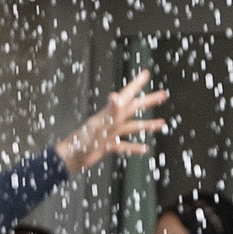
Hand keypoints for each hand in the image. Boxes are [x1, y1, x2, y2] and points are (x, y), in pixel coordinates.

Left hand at [53, 70, 167, 172]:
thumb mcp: (98, 126)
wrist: (68, 159)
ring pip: (132, 127)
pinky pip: (123, 146)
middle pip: (133, 109)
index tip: (146, 73)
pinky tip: (145, 149)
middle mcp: (111, 122)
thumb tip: (117, 96)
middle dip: (148, 101)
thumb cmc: (81, 143)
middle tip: (164, 94)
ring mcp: (109, 134)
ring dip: (147, 125)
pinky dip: (134, 147)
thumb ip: (110, 112)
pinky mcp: (106, 146)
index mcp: (110, 115)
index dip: (136, 84)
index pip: (126, 96)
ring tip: (162, 123)